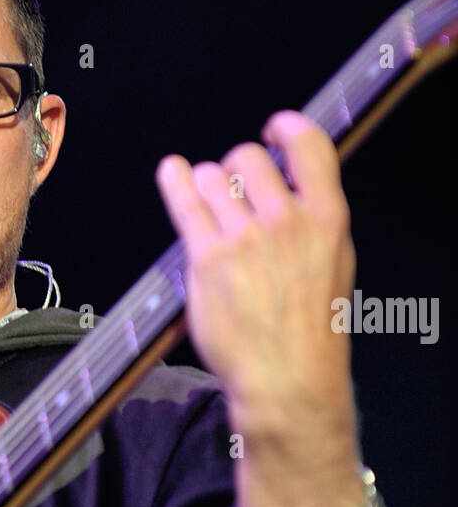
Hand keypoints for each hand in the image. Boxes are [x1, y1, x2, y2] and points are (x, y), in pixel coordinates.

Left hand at [155, 111, 365, 506]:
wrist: (285, 378)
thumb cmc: (310, 332)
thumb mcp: (335, 267)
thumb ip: (317, 223)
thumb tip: (297, 189)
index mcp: (326, 219)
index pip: (309, 145)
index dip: (285, 129)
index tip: (273, 130)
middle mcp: (285, 220)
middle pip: (249, 158)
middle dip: (236, 169)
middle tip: (232, 191)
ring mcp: (244, 237)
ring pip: (214, 177)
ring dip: (208, 186)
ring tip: (209, 208)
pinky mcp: (206, 256)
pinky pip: (185, 202)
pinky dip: (175, 181)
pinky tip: (172, 173)